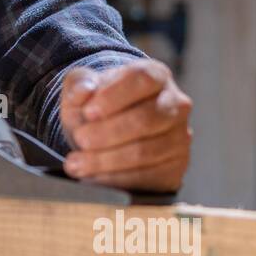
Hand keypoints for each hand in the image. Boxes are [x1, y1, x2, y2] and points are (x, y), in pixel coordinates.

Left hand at [60, 60, 191, 191]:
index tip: (88, 112)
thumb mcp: (83, 88)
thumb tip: (85, 90)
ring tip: (76, 163)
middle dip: (107, 133)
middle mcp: (176, 105)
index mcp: (156, 75)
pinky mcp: (175, 167)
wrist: (107, 132)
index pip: (142, 79)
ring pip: (145, 151)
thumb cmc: (98, 105)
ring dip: (106, 160)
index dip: (114, 96)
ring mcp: (180, 138)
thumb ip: (80, 84)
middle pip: (145, 119)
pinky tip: (92, 177)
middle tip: (80, 140)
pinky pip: (146, 177)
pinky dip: (115, 180)